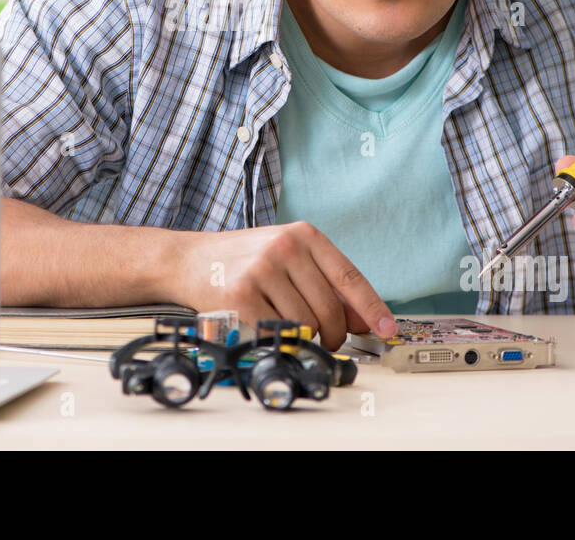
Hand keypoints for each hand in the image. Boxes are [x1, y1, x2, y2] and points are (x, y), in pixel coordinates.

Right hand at [166, 221, 395, 350]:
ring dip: (301, 337)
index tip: (387, 330)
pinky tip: (263, 326)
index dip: (372, 308)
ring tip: (282, 324)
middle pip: (329, 310)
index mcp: (303, 234)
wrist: (187, 259)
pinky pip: (277, 333)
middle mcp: (284, 247)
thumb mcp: (287, 259)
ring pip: (306, 325)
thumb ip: (324, 284)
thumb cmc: (241, 261)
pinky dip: (276, 339)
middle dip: (332, 335)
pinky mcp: (241, 296)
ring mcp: (261, 270)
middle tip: (326, 341)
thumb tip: (361, 320)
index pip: (349, 278)